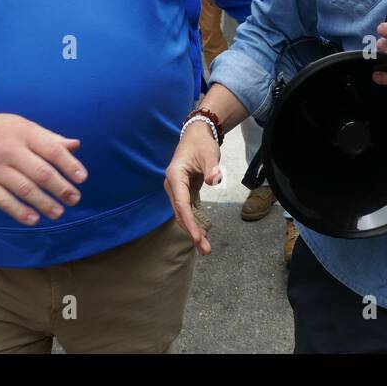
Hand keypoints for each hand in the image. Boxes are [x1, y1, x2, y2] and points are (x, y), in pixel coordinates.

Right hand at [0, 112, 85, 224]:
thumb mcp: (22, 126)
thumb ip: (49, 138)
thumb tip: (75, 145)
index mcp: (24, 134)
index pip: (52, 150)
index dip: (69, 165)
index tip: (82, 178)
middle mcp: (10, 151)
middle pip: (41, 172)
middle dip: (61, 188)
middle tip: (74, 199)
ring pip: (24, 189)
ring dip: (44, 203)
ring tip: (59, 212)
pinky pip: (3, 201)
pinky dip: (20, 212)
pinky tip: (34, 219)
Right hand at [164, 120, 222, 255]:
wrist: (196, 136)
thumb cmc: (201, 144)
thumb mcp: (209, 153)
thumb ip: (212, 168)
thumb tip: (214, 180)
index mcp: (175, 176)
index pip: (181, 203)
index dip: (189, 221)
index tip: (197, 236)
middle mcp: (172, 185)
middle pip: (181, 213)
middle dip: (192, 232)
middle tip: (204, 249)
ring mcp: (176, 190)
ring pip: (183, 214)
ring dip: (193, 231)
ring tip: (204, 248)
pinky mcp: (184, 192)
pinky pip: (188, 210)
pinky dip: (194, 223)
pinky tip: (202, 236)